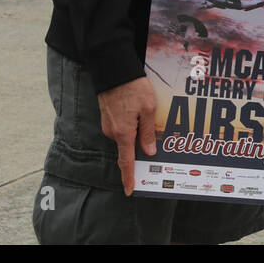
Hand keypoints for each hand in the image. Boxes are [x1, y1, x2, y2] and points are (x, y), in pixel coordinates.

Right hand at [97, 76, 156, 195]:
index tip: (129, 190)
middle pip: (128, 147)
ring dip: (137, 132)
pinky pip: (122, 127)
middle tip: (156, 141)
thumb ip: (148, 132)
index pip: (126, 162)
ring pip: (126, 136)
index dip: (128, 177)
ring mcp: (108, 125)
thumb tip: (148, 152)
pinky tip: (139, 113)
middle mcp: (113, 132)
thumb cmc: (133, 88)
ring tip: (149, 117)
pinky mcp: (108, 117)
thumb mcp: (148, 109)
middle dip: (140, 146)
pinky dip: (131, 125)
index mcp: (123, 133)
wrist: (113, 71)